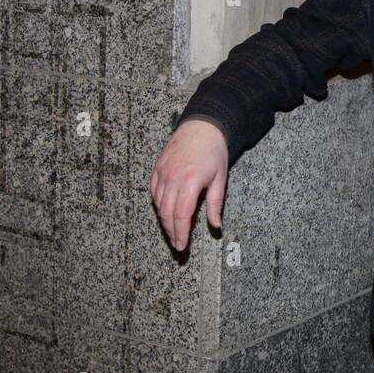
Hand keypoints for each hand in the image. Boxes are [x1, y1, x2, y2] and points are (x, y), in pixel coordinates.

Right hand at [149, 119, 228, 250]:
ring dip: (164, 220)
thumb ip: (215, 204)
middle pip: (166, 213)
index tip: (181, 246)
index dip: (180, 234)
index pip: (181, 215)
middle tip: (177, 244)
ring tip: (173, 231)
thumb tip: (215, 226)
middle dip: (171, 232)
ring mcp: (162, 172)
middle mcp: (173, 178)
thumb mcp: (220, 178)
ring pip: (158, 204)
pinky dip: (158, 205)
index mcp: (190, 181)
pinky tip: (165, 211)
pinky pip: (154, 192)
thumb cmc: (214, 151)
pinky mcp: (157, 168)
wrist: (202, 126)